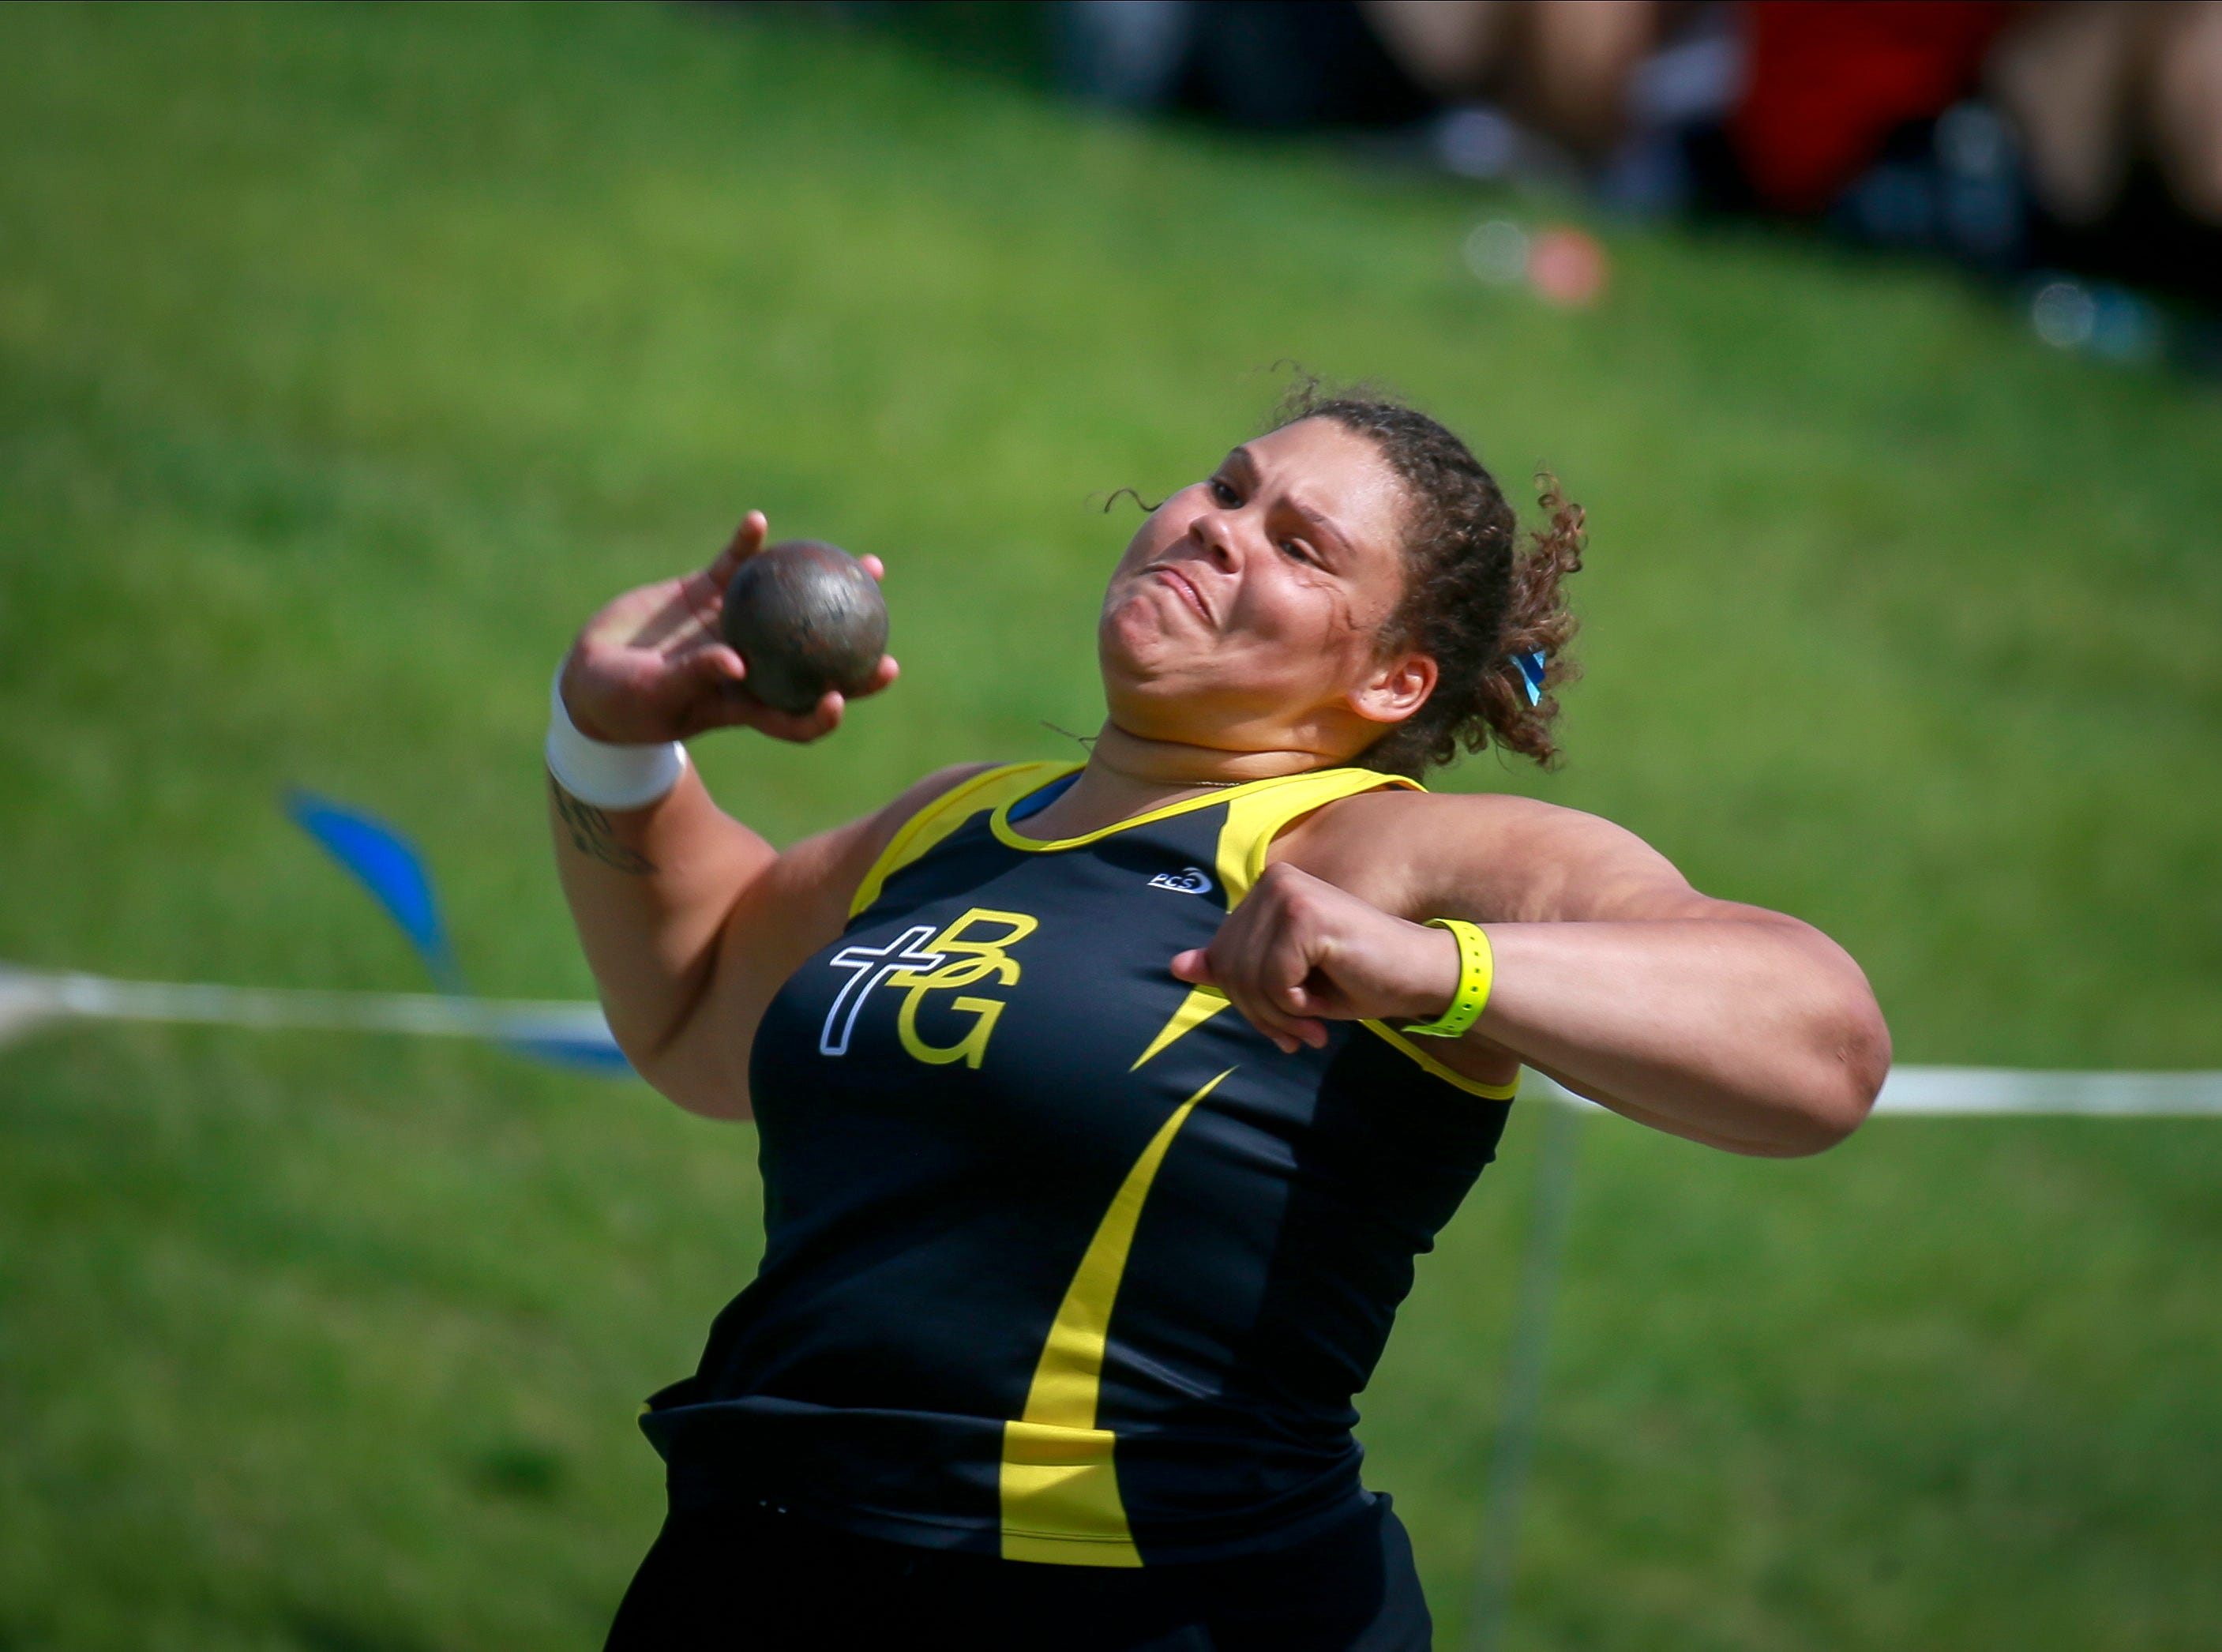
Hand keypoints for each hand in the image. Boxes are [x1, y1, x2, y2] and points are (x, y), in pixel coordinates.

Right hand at [557, 511, 899, 745]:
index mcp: (744, 702)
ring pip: (792, 604)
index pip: (797, 714)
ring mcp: (733, 625)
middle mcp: (751, 664)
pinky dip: (747, 545)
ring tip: (865, 562)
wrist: (591, 676)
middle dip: (856, 645)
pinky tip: (758, 523)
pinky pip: (736, 565)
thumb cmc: (623, 704)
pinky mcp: (707, 593)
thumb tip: (737, 664)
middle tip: (884, 619)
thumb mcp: (655, 695)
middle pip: (816, 657)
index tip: (845, 694)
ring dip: (828, 584)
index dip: (827, 709)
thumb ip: (694, 679)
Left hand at [1170, 862, 1462, 1054]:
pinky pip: (1272, 980)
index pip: (1222, 955)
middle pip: (1229, 966)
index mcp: (1266, 888)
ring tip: (1310, 1024)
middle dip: (1259, 1013)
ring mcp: (1287, 893)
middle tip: (1296, 1035)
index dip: (1244, 1001)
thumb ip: (1237, 968)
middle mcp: (1272, 879)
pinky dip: (1294, 1005)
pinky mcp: (1304, 915)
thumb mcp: (1288, 979)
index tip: (1281, 1026)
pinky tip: (1321, 1004)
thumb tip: (1177, 967)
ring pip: (1247, 976)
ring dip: (1278, 1015)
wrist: (1422, 975)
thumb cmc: (1359, 979)